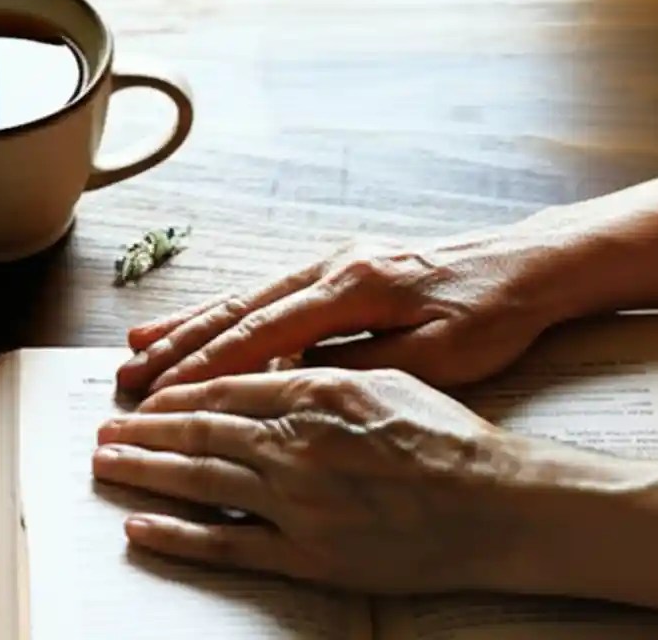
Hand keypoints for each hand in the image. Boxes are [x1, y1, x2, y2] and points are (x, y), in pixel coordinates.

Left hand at [91, 367, 533, 594]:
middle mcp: (296, 446)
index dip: (177, 393)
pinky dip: (178, 535)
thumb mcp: (385, 380)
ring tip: (106, 465)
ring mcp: (298, 503)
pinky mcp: (309, 555)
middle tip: (105, 429)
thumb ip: (320, 376)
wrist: (498, 504)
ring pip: (200, 482)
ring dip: (145, 471)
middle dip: (144, 429)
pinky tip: (141, 527)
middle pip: (199, 433)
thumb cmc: (450, 437)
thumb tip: (270, 370)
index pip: (224, 390)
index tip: (146, 394)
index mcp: (315, 395)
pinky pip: (227, 544)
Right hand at [116, 231, 569, 392]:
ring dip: (192, 326)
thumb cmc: (491, 313)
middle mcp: (333, 266)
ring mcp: (334, 263)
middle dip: (181, 347)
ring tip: (140, 350)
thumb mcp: (440, 355)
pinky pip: (270, 294)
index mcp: (355, 285)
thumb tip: (297, 381)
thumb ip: (366, 367)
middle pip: (240, 309)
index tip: (166, 395)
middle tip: (130, 380)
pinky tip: (202, 326)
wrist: (527, 267)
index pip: (264, 331)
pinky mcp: (343, 269)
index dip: (209, 365)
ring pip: (247, 297)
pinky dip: (228, 313)